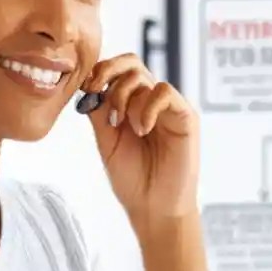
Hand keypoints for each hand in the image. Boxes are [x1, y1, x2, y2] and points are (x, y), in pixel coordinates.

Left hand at [79, 53, 199, 224]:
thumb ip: (99, 112)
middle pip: (131, 63)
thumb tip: (88, 85)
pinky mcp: (185, 116)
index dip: (100, 70)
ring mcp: (168, 108)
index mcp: (131, 105)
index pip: (117, 70)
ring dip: (125, 98)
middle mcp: (150, 102)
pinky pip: (164, 92)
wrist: (153, 208)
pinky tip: (143, 129)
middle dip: (108, 72)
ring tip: (125, 127)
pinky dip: (148, 106)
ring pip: (144, 77)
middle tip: (96, 89)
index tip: (86, 87)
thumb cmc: (132, 179)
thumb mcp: (106, 141)